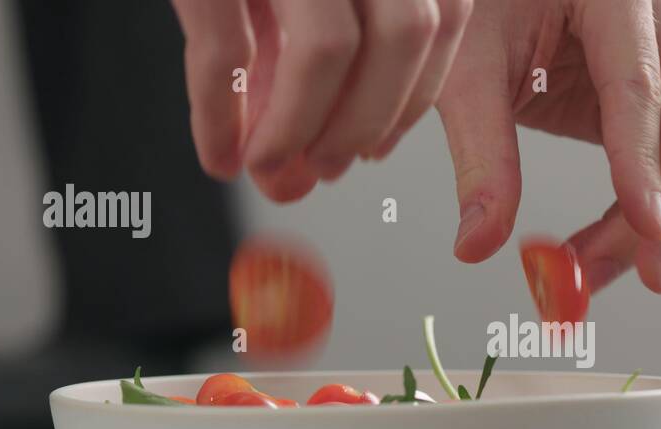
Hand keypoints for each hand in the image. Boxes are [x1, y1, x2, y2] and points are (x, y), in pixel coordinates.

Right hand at [172, 0, 471, 201]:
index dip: (415, 94)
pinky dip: (219, 115)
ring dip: (302, 128)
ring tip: (271, 167)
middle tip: (327, 168)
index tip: (378, 146)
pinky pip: (223, 47)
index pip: (443, 16)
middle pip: (404, 36)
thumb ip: (298, 62)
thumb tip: (300, 179)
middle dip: (369, 120)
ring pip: (328, 49)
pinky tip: (217, 154)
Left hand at [437, 0, 660, 292]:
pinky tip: (604, 248)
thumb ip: (479, 156)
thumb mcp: (468, 67)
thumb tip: (477, 244)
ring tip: (594, 272)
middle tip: (651, 276)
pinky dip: (644, 212)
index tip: (645, 227)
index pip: (641, 86)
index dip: (644, 163)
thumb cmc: (486, 2)